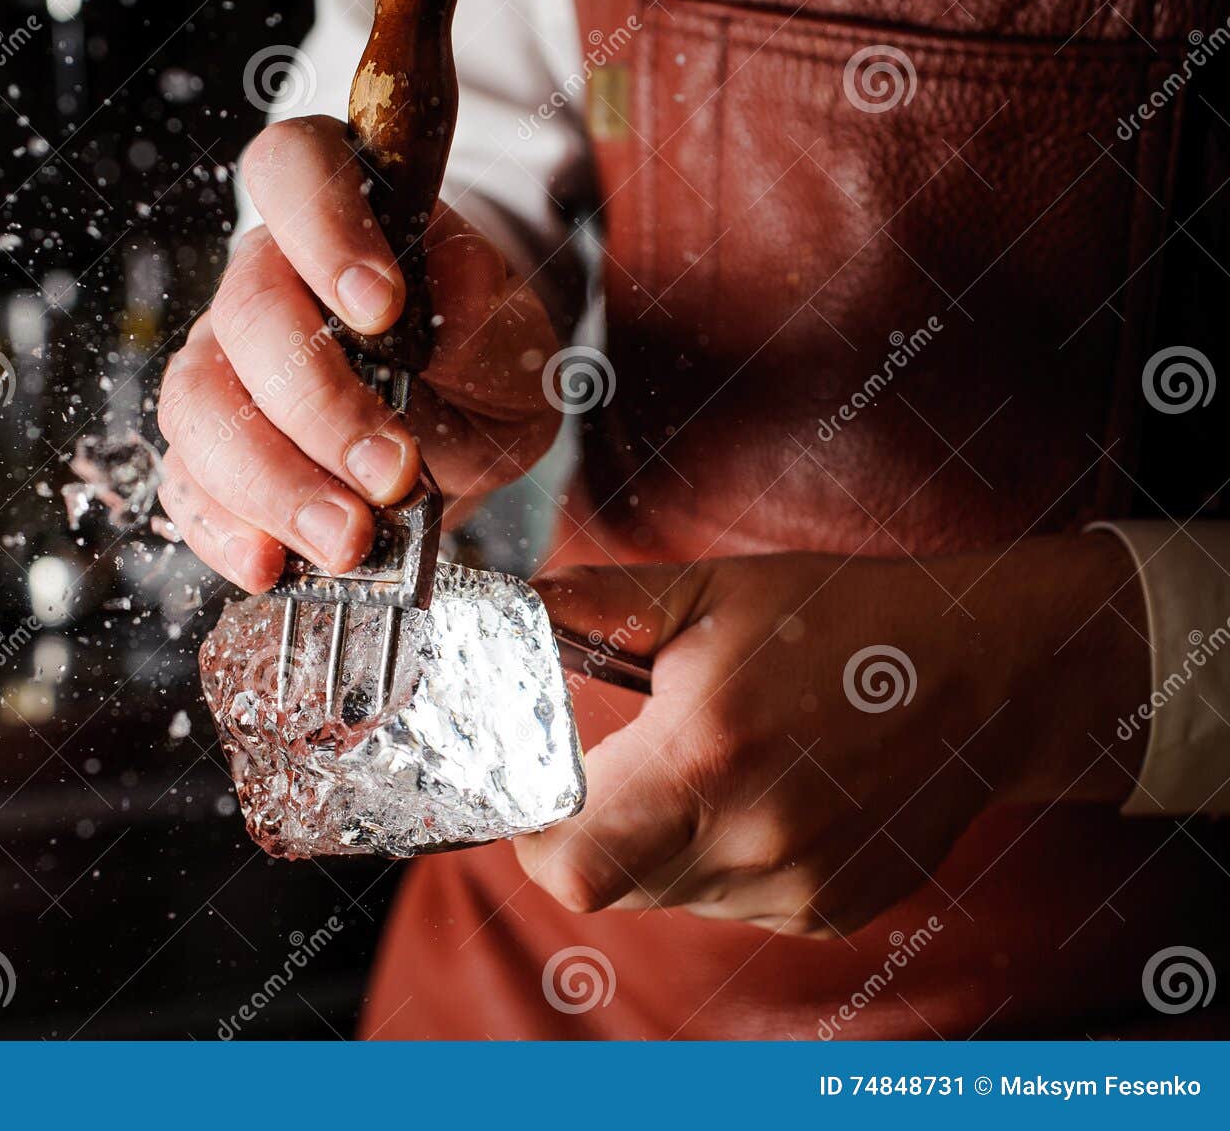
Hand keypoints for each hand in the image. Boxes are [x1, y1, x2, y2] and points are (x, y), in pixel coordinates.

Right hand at [155, 115, 560, 592]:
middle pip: (246, 315)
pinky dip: (227, 533)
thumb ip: (481, 306)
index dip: (325, 228)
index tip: (383, 308)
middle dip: (318, 405)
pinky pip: (188, 486)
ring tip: (347, 541)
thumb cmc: (479, 354)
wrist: (464, 423)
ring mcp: (223, 367)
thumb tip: (450, 287)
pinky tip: (274, 567)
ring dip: (272, 484)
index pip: (293, 170)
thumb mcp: (511, 329)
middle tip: (392, 474)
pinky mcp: (210, 452)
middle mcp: (261, 280)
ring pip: (200, 407)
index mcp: (334, 212)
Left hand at [517, 534, 1149, 937]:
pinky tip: (764, 796)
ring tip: (707, 770)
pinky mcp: (834, 910)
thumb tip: (513, 611)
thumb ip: (595, 606)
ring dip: (657, 847)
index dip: (533, 835)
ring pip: (669, 898)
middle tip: (613, 770)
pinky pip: (734, 904)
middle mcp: (753, 838)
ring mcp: (800, 886)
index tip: (537, 792)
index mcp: (705, 754)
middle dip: (589, 834)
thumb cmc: (842, 619)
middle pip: (607, 886)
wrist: (986, 672)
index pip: (568, 863)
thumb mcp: (710, 589)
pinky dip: (721, 862)